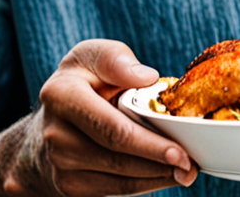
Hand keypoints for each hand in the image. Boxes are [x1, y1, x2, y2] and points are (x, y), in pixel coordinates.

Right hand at [6, 39, 196, 194]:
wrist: (47, 123)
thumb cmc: (80, 82)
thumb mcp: (91, 56)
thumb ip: (116, 60)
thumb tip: (147, 77)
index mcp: (61, 96)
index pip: (111, 128)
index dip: (148, 144)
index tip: (180, 151)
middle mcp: (56, 136)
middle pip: (117, 159)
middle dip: (159, 165)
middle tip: (191, 166)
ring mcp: (60, 168)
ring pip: (118, 182)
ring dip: (156, 179)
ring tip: (185, 172)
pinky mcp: (69, 189)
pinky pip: (113, 192)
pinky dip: (142, 185)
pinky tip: (162, 175)